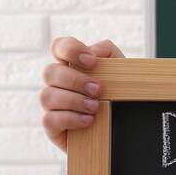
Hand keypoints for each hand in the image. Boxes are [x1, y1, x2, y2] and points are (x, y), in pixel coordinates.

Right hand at [40, 36, 124, 153]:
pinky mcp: (53, 127)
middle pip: (50, 72)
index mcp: (72, 65)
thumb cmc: (120, 96)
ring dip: (73, 100)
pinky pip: (49, 120)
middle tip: (98, 90)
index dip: (70, 49)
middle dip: (75, 80)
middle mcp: (58, 83)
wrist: (128, 128)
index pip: (59, 47)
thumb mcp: (121, 72)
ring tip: (96, 107)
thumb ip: (109, 53)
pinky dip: (70, 118)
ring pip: (47, 96)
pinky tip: (88, 120)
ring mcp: (53, 106)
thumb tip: (94, 50)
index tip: (91, 61)